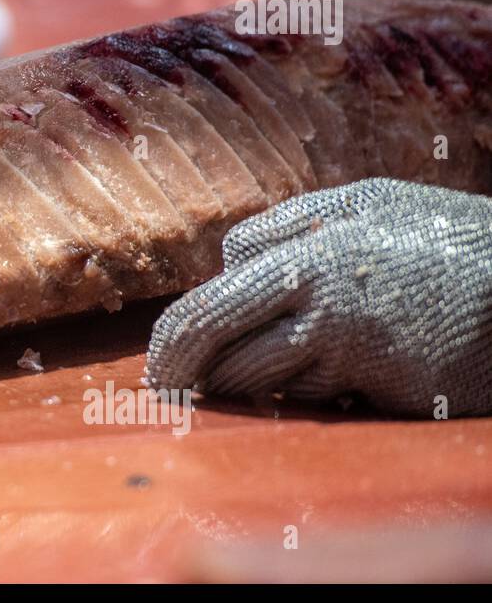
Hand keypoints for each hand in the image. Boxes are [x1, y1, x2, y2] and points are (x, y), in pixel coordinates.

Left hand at [146, 179, 491, 416]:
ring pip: (255, 376)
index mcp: (301, 245)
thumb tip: (227, 262)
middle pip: (209, 333)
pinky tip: (337, 378)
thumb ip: (289, 229)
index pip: (207, 297)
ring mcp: (344, 338)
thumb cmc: (439, 238)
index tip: (165, 365)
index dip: (174, 337)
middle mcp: (313, 287)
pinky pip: (314, 397)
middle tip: (163, 394)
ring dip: (247, 385)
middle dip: (176, 369)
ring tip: (249, 386)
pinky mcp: (378, 380)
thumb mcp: (362, 206)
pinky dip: (309, 394)